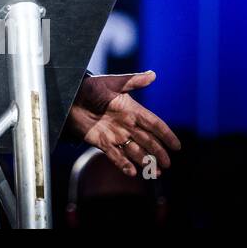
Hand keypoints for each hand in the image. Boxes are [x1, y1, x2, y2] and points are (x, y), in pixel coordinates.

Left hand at [64, 70, 180, 177]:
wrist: (69, 96)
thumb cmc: (90, 86)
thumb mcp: (112, 83)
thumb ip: (132, 81)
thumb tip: (153, 74)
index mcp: (132, 110)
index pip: (154, 124)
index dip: (166, 135)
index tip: (177, 146)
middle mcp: (126, 125)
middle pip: (147, 141)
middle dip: (158, 153)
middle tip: (168, 164)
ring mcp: (115, 134)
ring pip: (134, 151)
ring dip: (145, 161)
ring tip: (156, 173)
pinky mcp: (101, 142)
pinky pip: (115, 156)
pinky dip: (124, 164)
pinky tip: (133, 172)